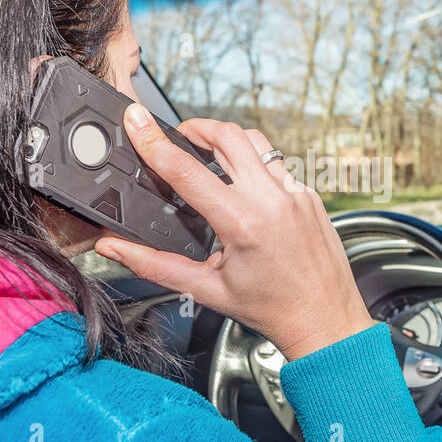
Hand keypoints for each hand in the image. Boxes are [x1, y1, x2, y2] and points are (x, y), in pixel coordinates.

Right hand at [94, 104, 376, 360]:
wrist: (326, 321)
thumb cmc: (273, 310)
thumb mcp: (207, 290)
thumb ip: (154, 265)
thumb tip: (115, 247)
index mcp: (244, 225)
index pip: (187, 171)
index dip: (155, 142)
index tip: (137, 121)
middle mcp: (274, 201)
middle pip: (228, 135)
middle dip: (196, 127)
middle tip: (178, 135)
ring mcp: (296, 194)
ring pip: (256, 142)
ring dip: (227, 140)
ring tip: (208, 153)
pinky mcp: (309, 195)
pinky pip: (277, 165)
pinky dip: (254, 166)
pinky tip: (244, 187)